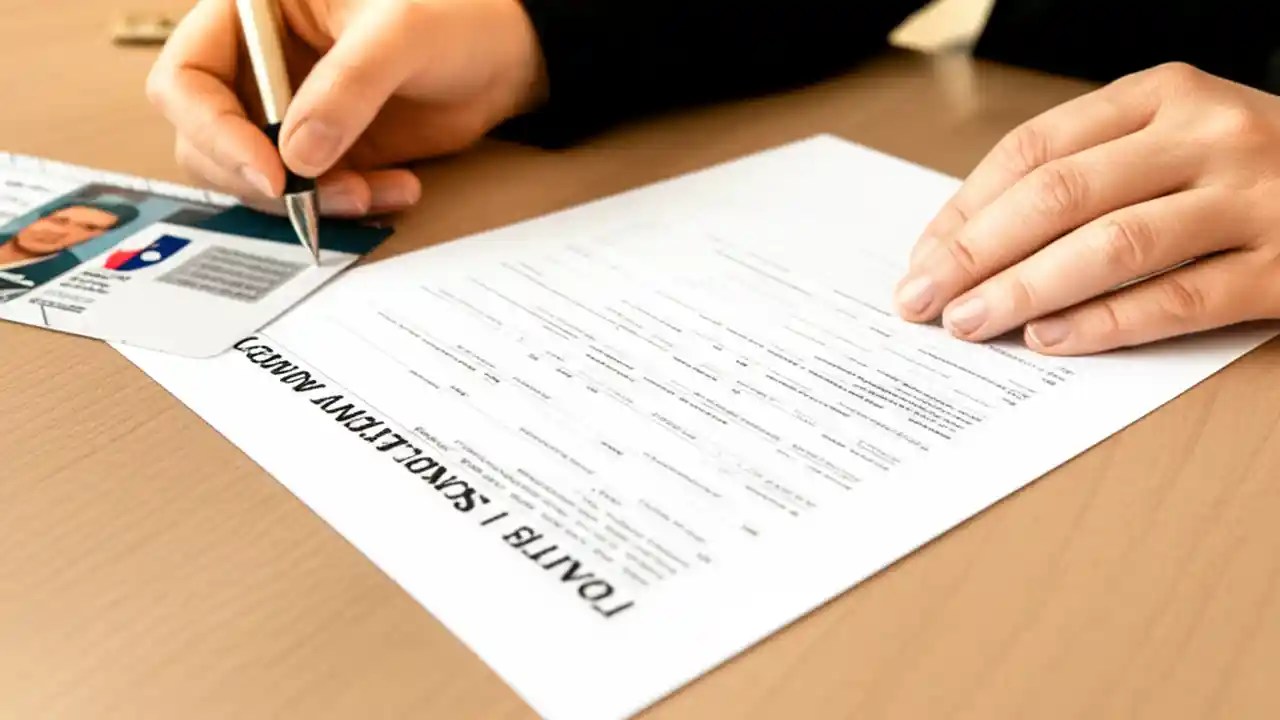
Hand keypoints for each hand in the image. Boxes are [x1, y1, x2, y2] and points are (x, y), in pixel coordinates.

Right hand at [146, 0, 548, 216]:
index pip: (187, 77)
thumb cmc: (452, 15)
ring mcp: (288, 113)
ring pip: (257, 178)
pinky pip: (310, 195)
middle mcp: (258, 65)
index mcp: (251, 14)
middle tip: (313, 199)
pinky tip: (395, 191)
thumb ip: (348, 88)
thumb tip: (296, 154)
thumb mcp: (399, 35)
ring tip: (373, 193)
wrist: (505, 56)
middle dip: (261, 178)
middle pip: (207, 139)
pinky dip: (347, 205)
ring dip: (310, 200)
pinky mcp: (324, 152)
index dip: (214, 129)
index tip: (271, 171)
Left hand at [895, 62, 1279, 354]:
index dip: (965, 208)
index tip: (922, 257)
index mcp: (1163, 96)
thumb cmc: (1247, 170)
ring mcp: (1253, 198)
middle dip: (975, 253)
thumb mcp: (1171, 140)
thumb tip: (966, 242)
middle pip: (1060, 194)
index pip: (1035, 148)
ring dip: (1025, 290)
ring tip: (971, 323)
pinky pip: (1180, 298)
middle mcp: (1208, 135)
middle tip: (923, 299)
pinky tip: (1052, 339)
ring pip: (1113, 245)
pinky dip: (1107, 322)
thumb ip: (1087, 173)